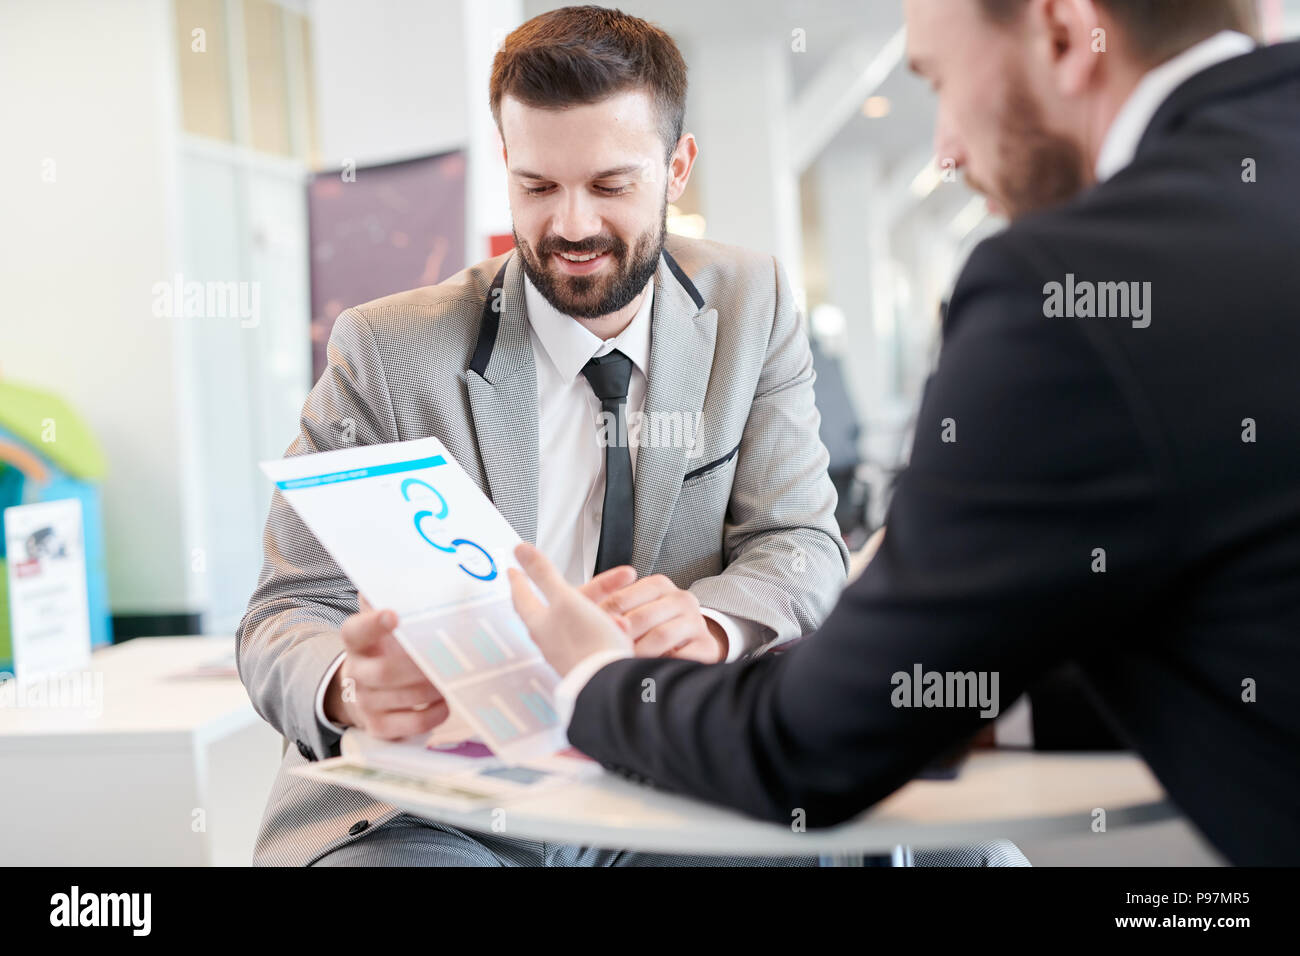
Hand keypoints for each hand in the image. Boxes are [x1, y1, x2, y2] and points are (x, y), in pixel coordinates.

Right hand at [324, 596, 448, 738]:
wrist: (363, 689)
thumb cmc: (386, 648)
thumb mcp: (385, 623)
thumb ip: (393, 599)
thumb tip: (421, 575)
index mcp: (357, 641)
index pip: (356, 630)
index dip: (373, 624)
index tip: (394, 615)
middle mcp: (356, 671)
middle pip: (385, 671)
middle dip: (420, 666)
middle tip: (446, 658)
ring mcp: (365, 701)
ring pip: (403, 698)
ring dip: (433, 687)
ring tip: (452, 677)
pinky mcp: (378, 726)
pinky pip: (411, 724)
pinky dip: (434, 714)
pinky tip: (444, 702)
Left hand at [508, 543, 632, 676]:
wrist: (610, 682)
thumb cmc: (586, 642)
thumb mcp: (565, 598)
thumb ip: (543, 573)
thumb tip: (520, 550)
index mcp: (539, 623)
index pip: (521, 597)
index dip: (518, 579)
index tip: (513, 570)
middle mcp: (549, 640)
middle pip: (542, 610)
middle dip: (546, 592)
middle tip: (541, 580)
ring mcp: (567, 653)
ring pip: (565, 623)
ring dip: (576, 607)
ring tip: (585, 597)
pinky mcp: (585, 662)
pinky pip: (585, 636)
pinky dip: (594, 624)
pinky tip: (607, 623)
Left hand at [595, 573, 727, 662]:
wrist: (692, 642)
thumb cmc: (655, 627)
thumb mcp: (635, 611)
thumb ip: (615, 610)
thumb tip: (604, 622)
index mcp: (659, 585)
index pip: (623, 598)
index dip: (603, 619)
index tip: (590, 635)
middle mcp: (681, 599)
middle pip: (642, 618)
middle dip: (620, 639)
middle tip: (604, 654)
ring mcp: (696, 622)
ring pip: (661, 636)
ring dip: (638, 653)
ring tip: (622, 665)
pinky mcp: (707, 646)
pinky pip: (681, 657)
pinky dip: (661, 666)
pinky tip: (646, 672)